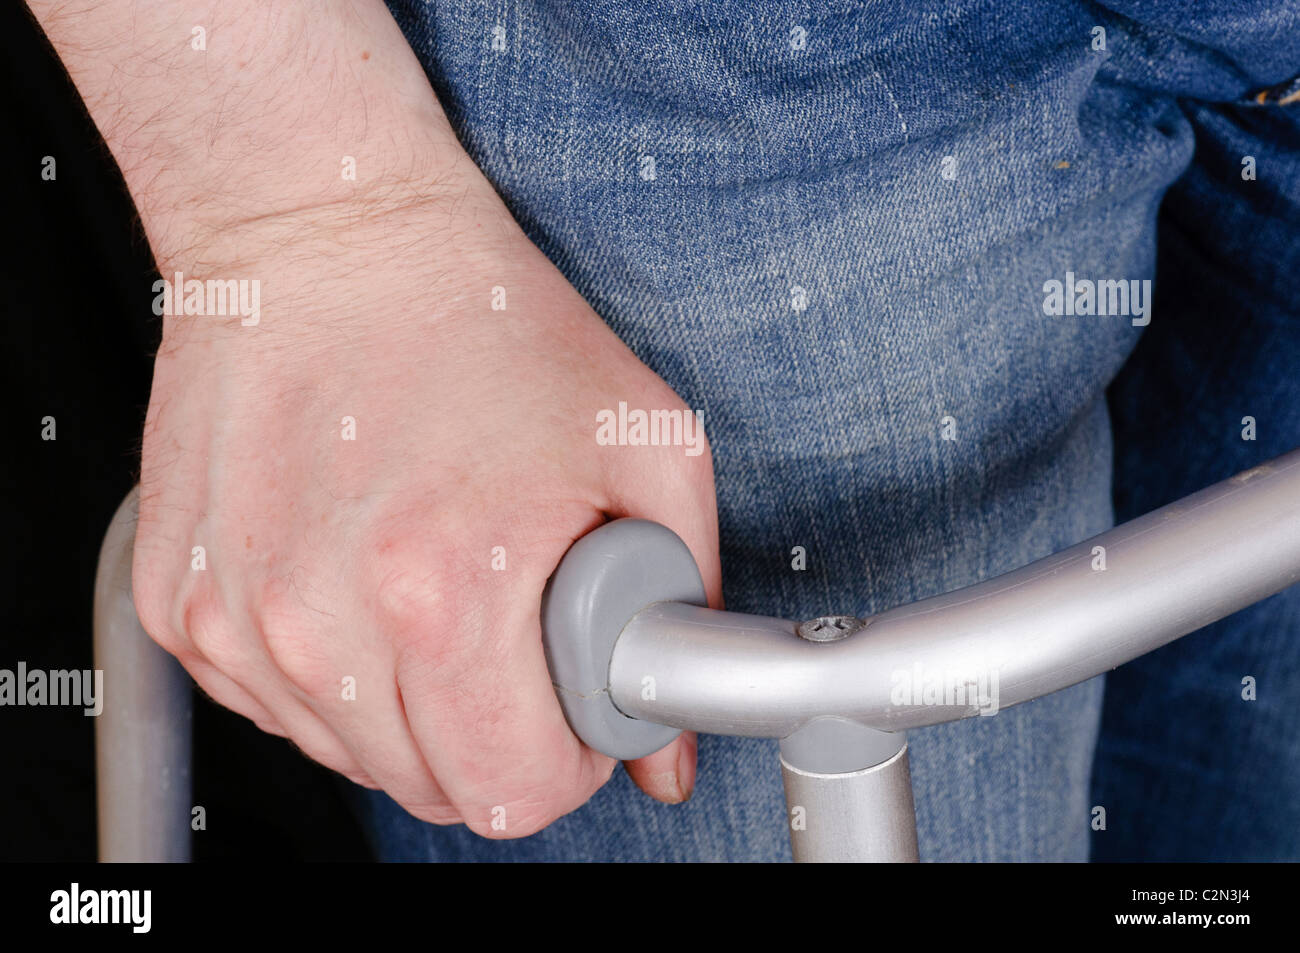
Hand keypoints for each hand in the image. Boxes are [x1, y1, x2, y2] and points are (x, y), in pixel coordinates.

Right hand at [131, 193, 721, 834]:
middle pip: (434, 791)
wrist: (323, 232)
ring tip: (430, 580)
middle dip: (495, 734)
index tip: (570, 701)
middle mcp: (321, 621)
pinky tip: (356, 573)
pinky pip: (279, 705)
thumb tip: (662, 756)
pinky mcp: (183, 605)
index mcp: (445, 593)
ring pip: (353, 755)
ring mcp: (238, 618)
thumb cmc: (480, 318)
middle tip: (511, 632)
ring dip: (409, 701)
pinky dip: (331, 666)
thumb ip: (681, 609)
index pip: (517, 796)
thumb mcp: (643, 443)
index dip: (566, 756)